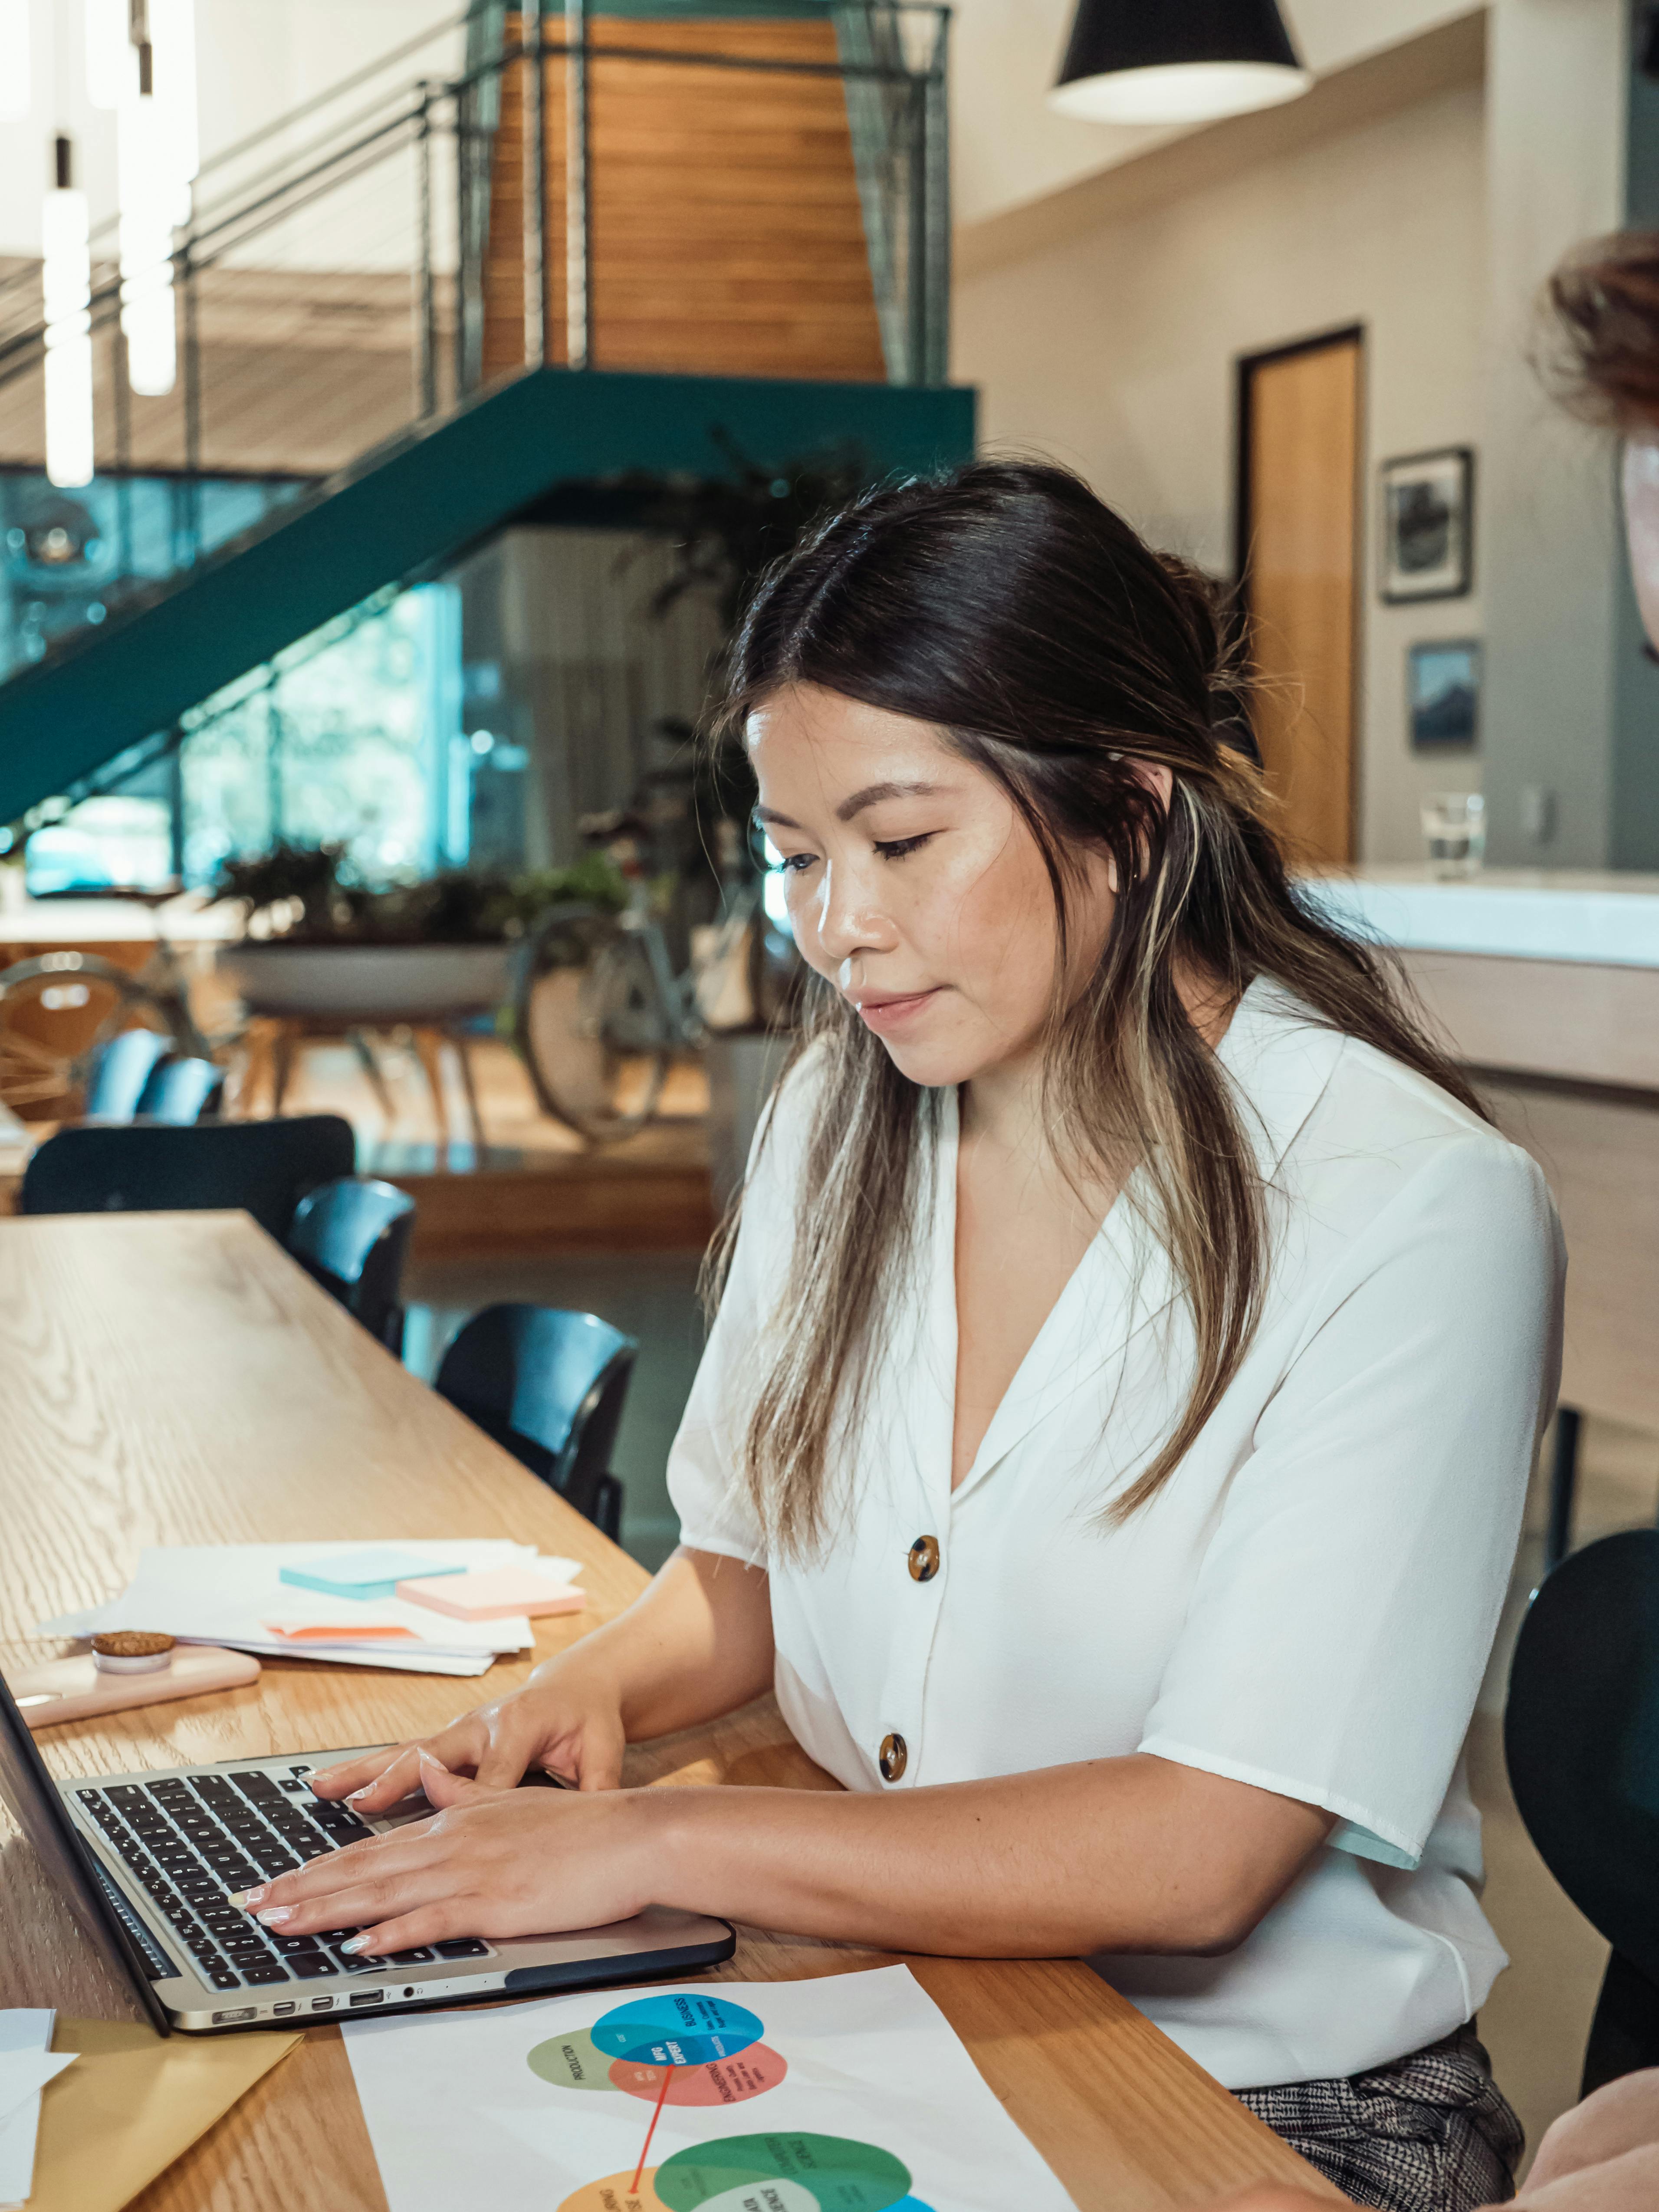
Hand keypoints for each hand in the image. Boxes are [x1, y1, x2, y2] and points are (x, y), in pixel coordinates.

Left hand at [237, 1754, 661, 1954]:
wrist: (632, 1834)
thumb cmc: (582, 1827)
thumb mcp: (513, 1803)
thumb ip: (463, 1792)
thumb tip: (424, 1773)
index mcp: (455, 1822)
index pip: (371, 1848)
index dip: (317, 1868)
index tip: (273, 1882)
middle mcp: (454, 1841)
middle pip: (363, 1868)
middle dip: (301, 1889)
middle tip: (250, 1905)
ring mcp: (473, 1871)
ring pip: (384, 1891)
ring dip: (326, 1909)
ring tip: (279, 1923)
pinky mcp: (497, 1902)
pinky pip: (434, 1919)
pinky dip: (394, 1933)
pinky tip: (361, 1947)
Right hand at [307, 1654, 627, 1812]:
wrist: (577, 1686)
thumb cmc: (589, 1722)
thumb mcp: (603, 1751)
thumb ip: (596, 1787)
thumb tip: (597, 1820)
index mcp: (521, 1729)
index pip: (494, 1773)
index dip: (472, 1803)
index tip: (447, 1833)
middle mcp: (481, 1727)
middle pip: (431, 1757)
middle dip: (392, 1781)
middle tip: (357, 1803)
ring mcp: (459, 1734)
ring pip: (404, 1753)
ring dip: (362, 1772)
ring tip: (320, 1787)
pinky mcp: (448, 1744)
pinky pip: (401, 1758)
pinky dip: (365, 1772)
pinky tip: (331, 1786)